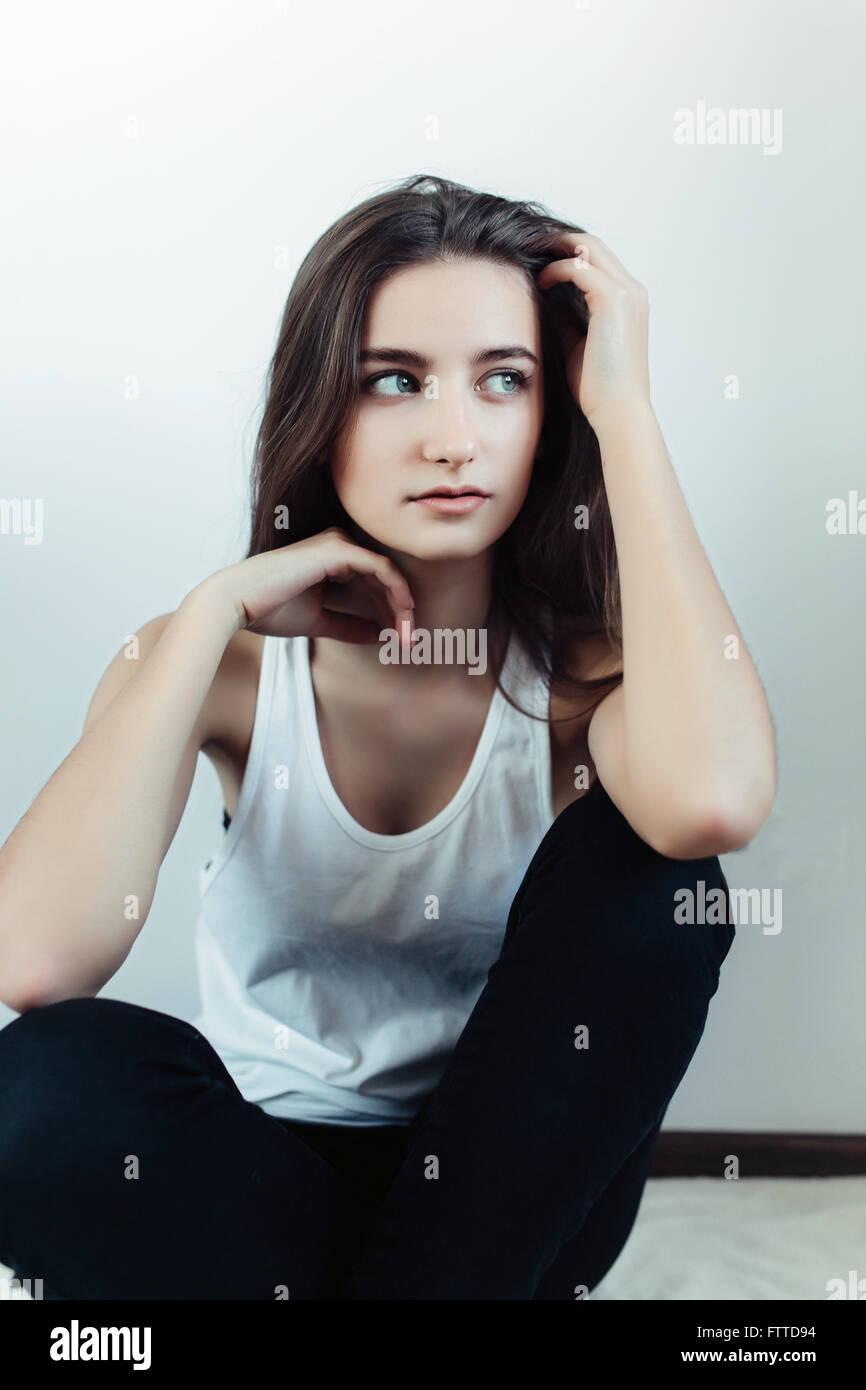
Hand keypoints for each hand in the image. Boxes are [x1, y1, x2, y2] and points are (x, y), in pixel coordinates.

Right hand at [196, 528, 414, 644]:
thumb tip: (376, 636)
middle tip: (409, 642)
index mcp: (332, 558)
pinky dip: (396, 592)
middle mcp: (338, 545)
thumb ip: (347, 626)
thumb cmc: (269, 610)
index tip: (399, 640)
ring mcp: (338, 543)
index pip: (374, 581)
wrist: (236, 602)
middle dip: (401, 612)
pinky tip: (403, 615)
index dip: (391, 611)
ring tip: (406, 637)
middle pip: (385, 578)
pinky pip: (382, 569)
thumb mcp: (317, 621)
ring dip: (402, 606)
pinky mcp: (337, 550)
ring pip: (388, 573)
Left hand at [536, 231, 651, 428]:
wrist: (618, 411)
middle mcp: (633, 291)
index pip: (598, 261)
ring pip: (588, 248)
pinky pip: (578, 269)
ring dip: (556, 248)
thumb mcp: (577, 346)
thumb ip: (566, 320)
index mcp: (630, 302)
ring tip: (528, 255)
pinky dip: (556, 270)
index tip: (539, 259)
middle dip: (559, 241)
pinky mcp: (613, 300)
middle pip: (593, 245)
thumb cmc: (598, 388)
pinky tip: (538, 283)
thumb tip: (546, 302)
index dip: (568, 254)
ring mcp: (627, 293)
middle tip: (528, 246)